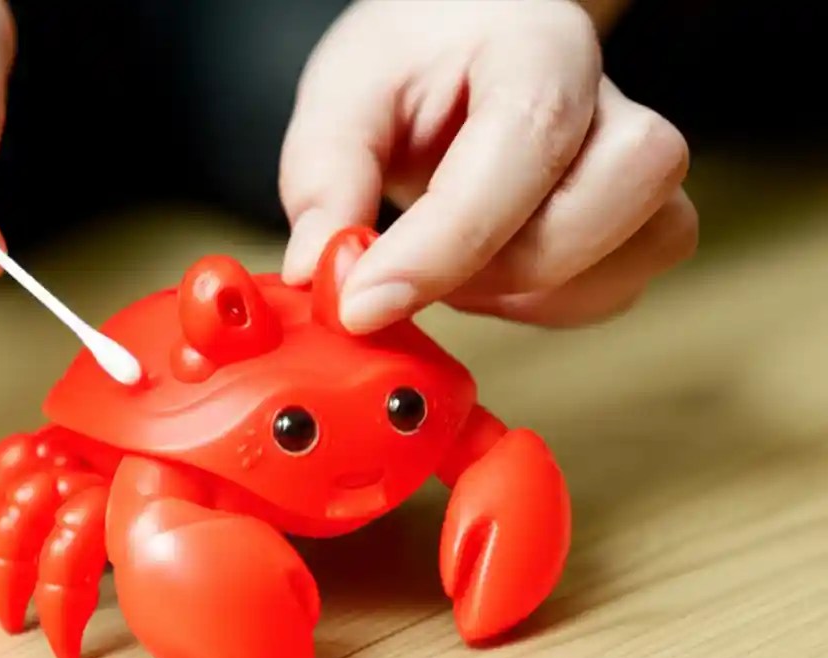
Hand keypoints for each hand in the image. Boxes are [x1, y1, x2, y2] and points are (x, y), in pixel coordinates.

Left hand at [279, 0, 697, 331]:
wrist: (451, 51)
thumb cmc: (407, 64)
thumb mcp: (341, 100)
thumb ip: (324, 180)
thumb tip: (318, 270)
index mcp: (536, 43)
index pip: (524, 141)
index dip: (444, 242)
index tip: (363, 302)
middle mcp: (607, 92)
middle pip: (624, 188)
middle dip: (508, 264)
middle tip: (416, 271)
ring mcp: (634, 154)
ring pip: (648, 243)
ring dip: (538, 292)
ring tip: (453, 274)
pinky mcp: (636, 214)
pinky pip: (624, 284)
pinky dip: (552, 307)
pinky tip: (488, 283)